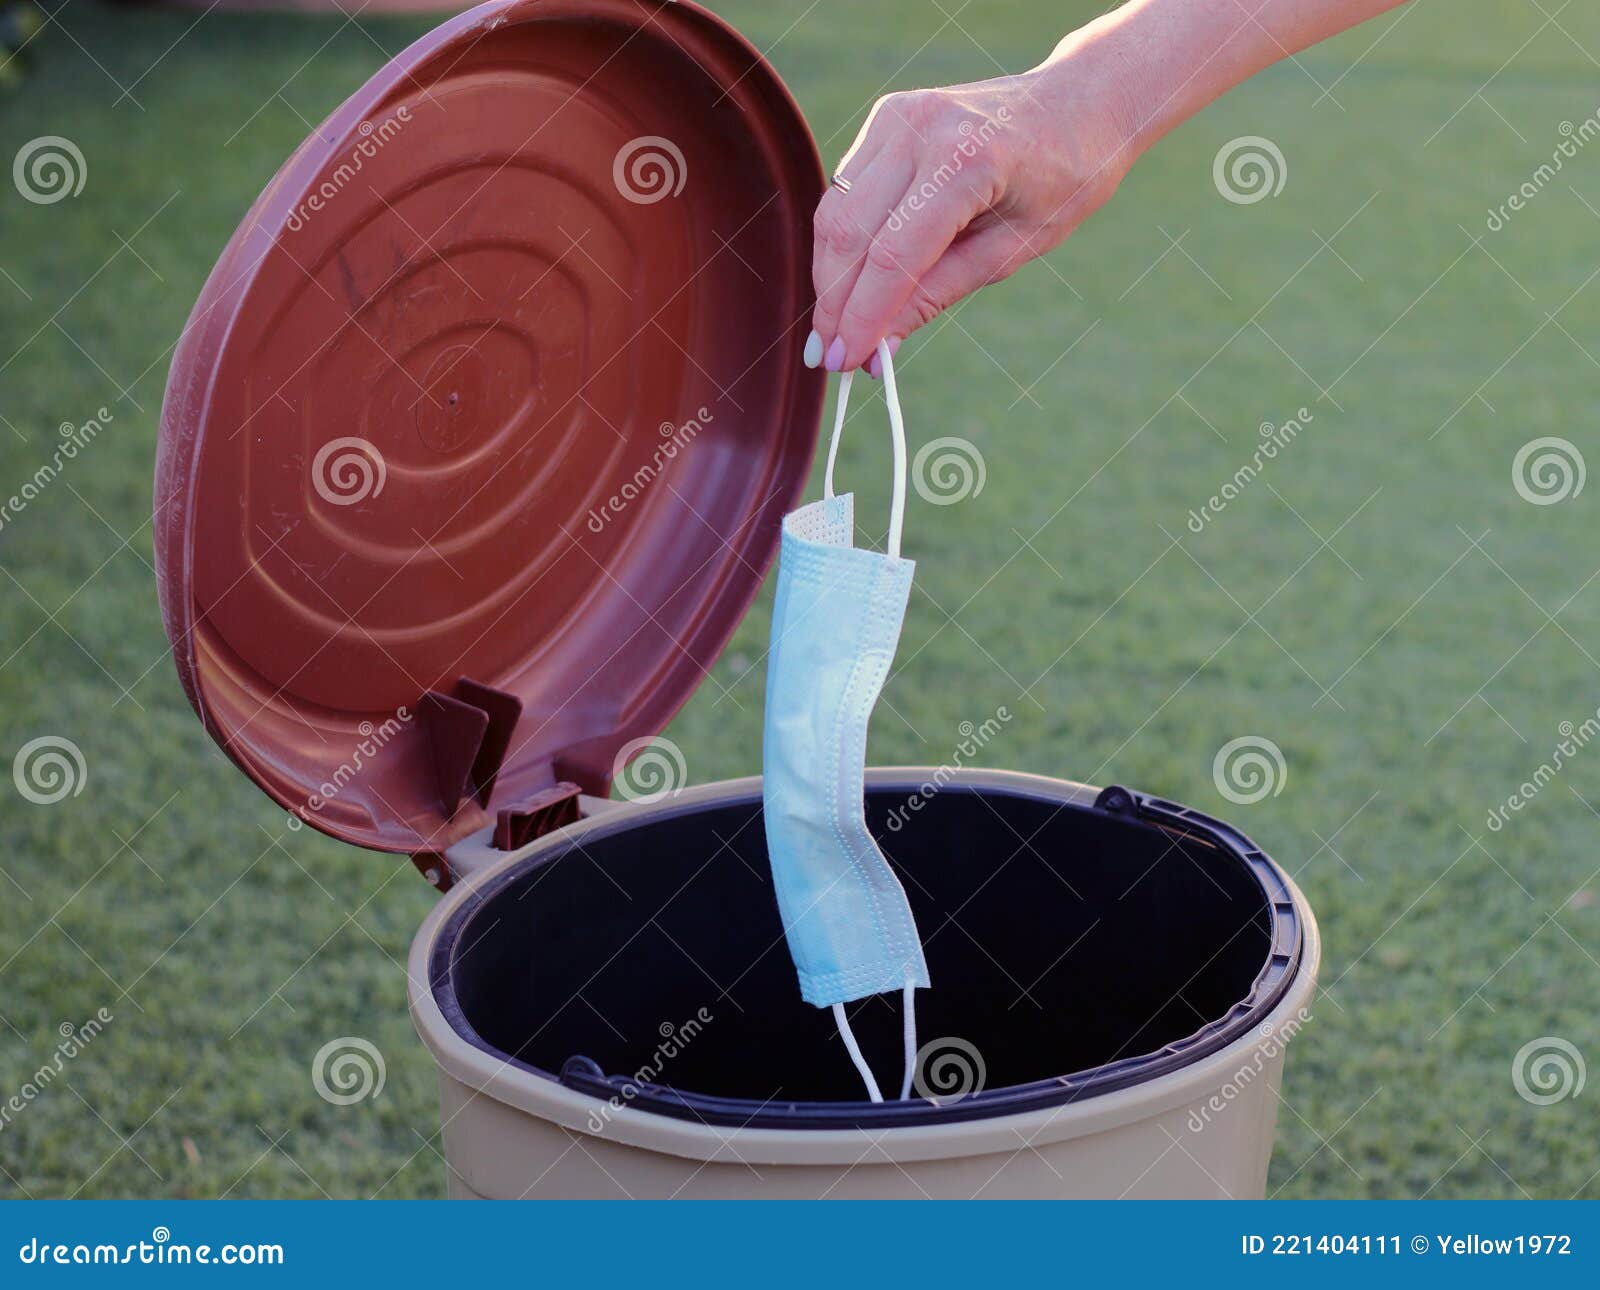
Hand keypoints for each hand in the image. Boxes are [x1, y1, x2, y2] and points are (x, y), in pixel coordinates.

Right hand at [804, 57, 1136, 375]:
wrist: (1078, 104)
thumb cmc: (1059, 182)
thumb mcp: (1009, 252)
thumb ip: (936, 295)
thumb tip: (878, 350)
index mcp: (965, 162)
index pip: (893, 257)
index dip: (861, 318)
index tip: (843, 363)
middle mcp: (920, 130)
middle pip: (850, 235)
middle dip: (833, 303)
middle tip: (828, 357)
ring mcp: (897, 117)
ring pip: (835, 213)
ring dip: (829, 277)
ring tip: (833, 329)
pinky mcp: (886, 117)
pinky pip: (845, 191)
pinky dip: (842, 243)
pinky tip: (851, 282)